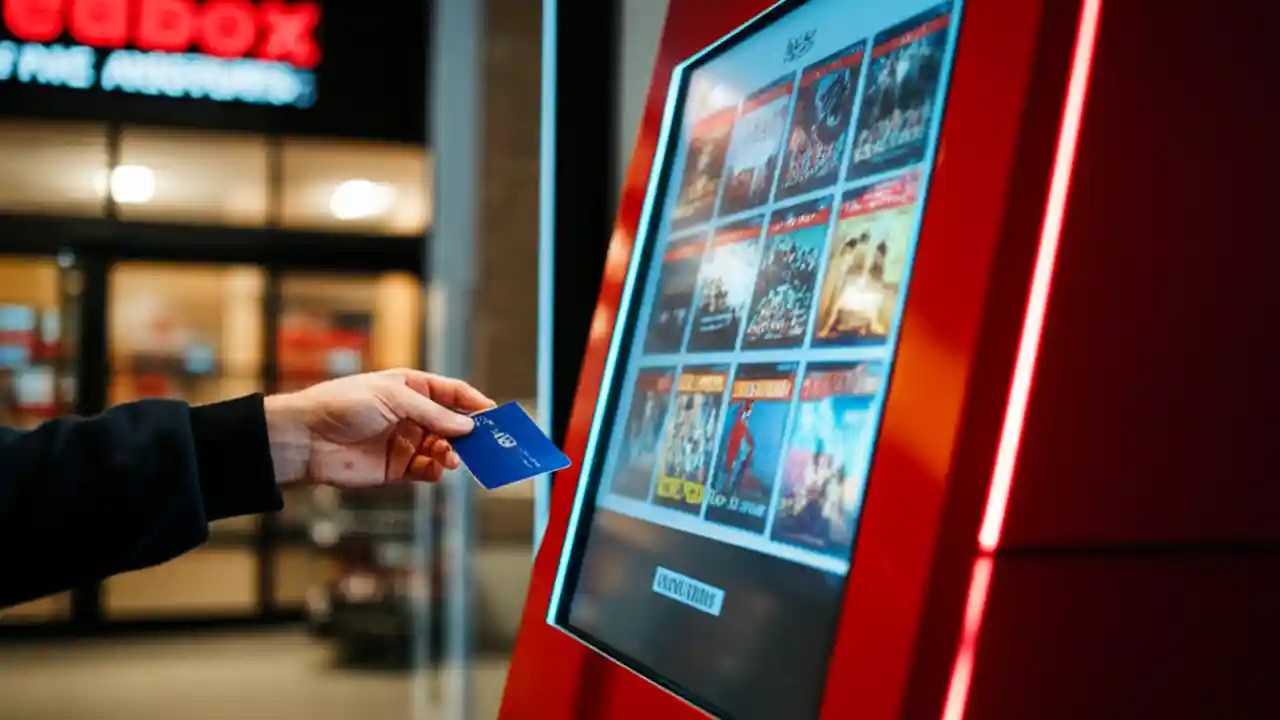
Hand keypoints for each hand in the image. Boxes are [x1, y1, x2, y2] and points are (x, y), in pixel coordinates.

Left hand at [264, 369, 494, 487]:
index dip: (474, 402)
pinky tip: (437, 469)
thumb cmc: (343, 405)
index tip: (495, 414)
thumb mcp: (393, 398)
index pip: (452, 393)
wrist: (307, 438)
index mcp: (411, 388)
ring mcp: (405, 441)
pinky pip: (427, 470)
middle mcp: (412, 415)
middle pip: (453, 424)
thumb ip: (433, 414)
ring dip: (453, 453)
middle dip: (470, 433)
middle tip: (487, 444)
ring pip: (443, 448)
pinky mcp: (397, 468)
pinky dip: (436, 470)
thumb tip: (468, 425)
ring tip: (454, 458)